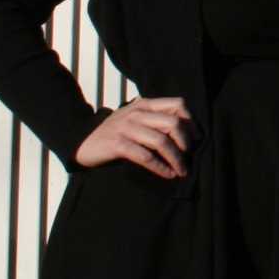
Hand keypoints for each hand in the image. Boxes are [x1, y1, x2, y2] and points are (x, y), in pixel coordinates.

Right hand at [74, 96, 194, 178]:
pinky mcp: (118, 144)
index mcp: (144, 104)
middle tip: (188, 157)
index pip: (177, 104)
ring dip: (176, 159)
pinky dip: (160, 167)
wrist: (82, 140)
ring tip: (181, 171)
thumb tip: (185, 128)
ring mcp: (126, 128)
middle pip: (173, 124)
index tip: (196, 138)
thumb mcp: (134, 116)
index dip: (191, 121)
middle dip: (186, 143)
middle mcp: (137, 113)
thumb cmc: (115, 131)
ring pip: (161, 142)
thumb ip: (154, 117)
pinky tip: (167, 174)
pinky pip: (145, 156)